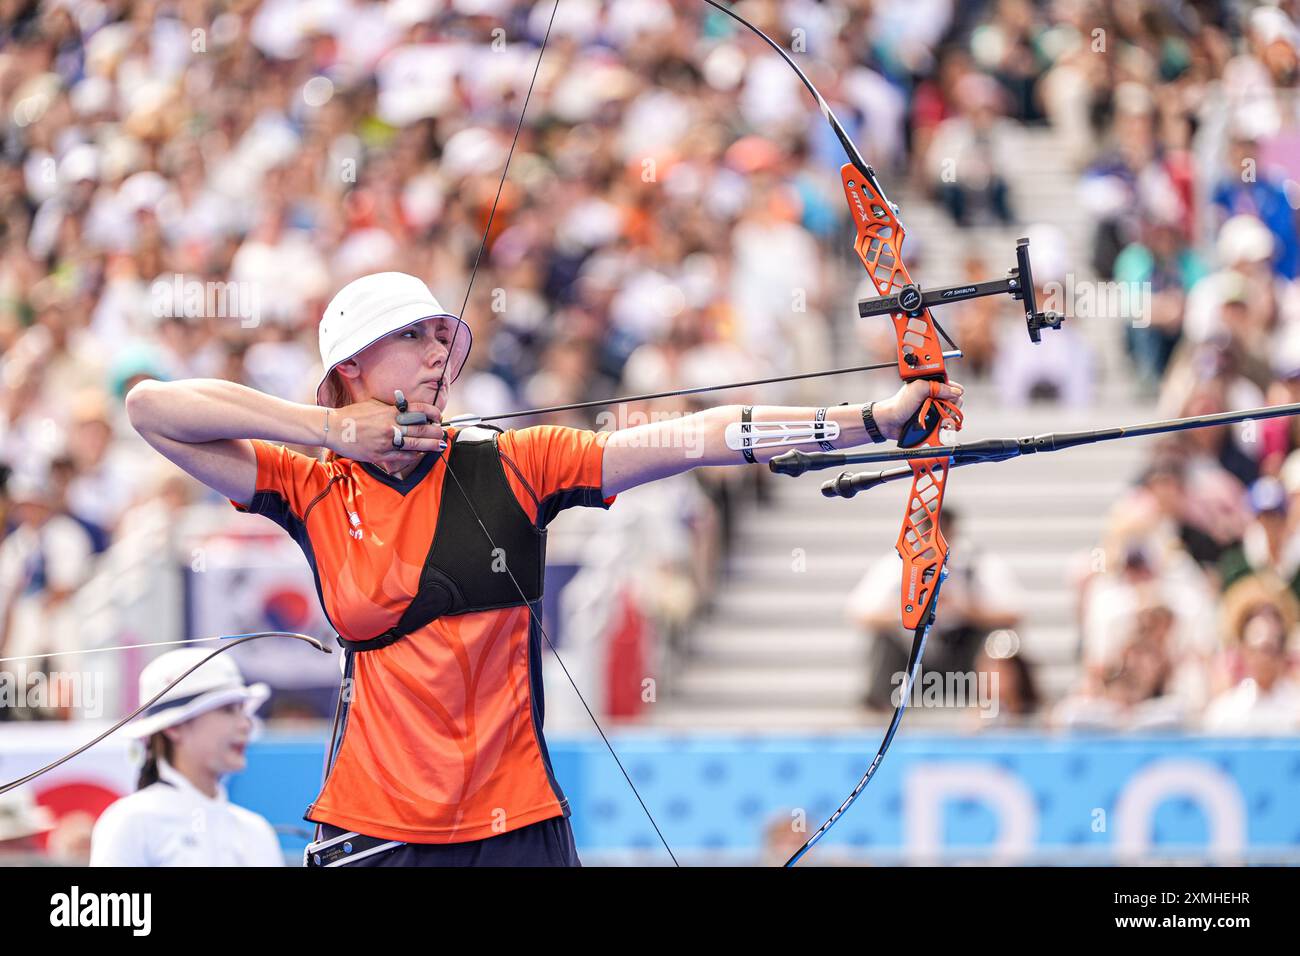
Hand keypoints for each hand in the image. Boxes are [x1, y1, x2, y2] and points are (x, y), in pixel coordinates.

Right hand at [328, 396, 445, 471]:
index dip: (433, 413)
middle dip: (436, 431)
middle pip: (421, 428)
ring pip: (415, 445)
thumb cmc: (353, 415)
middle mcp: (390, 426)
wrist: (333, 428)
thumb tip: (408, 408)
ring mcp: (386, 442)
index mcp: (390, 412)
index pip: (419, 410)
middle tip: (442, 433)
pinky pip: (402, 457)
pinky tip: (419, 453)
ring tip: (439, 445)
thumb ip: (392, 407)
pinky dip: (413, 455)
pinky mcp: (379, 455)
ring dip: (430, 445)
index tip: (438, 416)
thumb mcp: (374, 404)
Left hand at [872, 380, 964, 440]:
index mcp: (933, 385)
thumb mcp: (918, 389)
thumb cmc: (899, 404)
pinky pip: (946, 424)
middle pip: (956, 401)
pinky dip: (945, 426)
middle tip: (941, 410)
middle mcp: (936, 397)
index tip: (946, 398)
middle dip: (951, 407)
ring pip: (952, 413)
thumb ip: (937, 387)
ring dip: (948, 417)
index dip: (953, 392)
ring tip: (938, 420)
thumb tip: (956, 391)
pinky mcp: (934, 421)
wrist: (890, 422)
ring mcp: (935, 410)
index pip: (953, 386)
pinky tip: (940, 426)